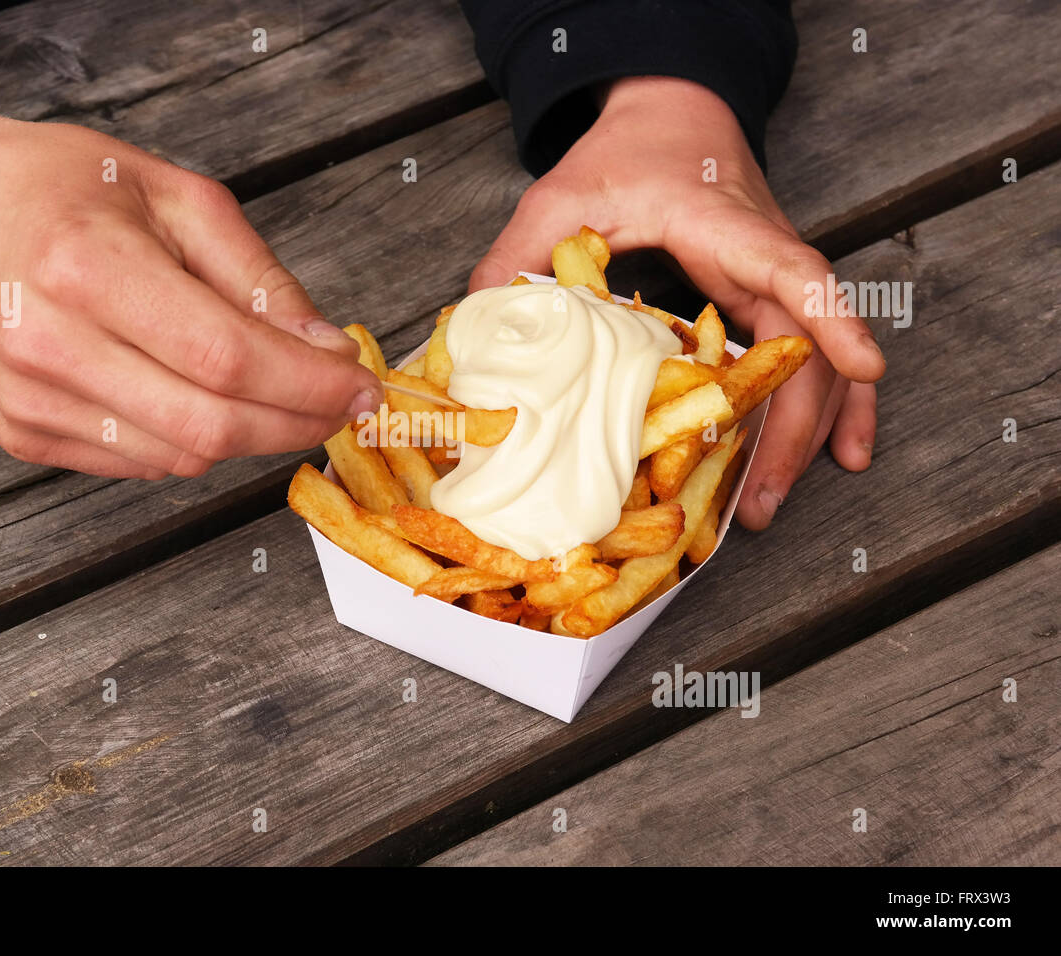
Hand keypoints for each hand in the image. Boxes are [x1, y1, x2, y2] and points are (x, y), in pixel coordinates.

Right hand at [0, 107, 381, 478]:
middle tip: (338, 403)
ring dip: (249, 433)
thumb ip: (259, 280)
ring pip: (182, 457)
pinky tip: (194, 392)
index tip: (360, 385)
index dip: (309, 384)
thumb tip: (328, 353)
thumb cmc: (70, 192)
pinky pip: (142, 462)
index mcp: (86, 265)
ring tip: (270, 387)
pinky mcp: (23, 435)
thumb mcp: (179, 199)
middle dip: (296, 424)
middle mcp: (47, 342)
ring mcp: (30, 399)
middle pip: (209, 425)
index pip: (226, 358)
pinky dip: (191, 439)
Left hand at [470, 77, 883, 528]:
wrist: (674, 114)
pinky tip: (844, 453)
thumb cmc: (626, 151)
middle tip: (756, 505)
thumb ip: (519, 252)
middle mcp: (765, 256)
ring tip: (769, 504)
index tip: (865, 367)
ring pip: (818, 362)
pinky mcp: (771, 298)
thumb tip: (475, 326)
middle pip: (808, 347)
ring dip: (805, 434)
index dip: (830, 319)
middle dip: (792, 428)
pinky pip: (816, 355)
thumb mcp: (562, 193)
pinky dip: (834, 405)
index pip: (791, 269)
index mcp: (724, 226)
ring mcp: (775, 280)